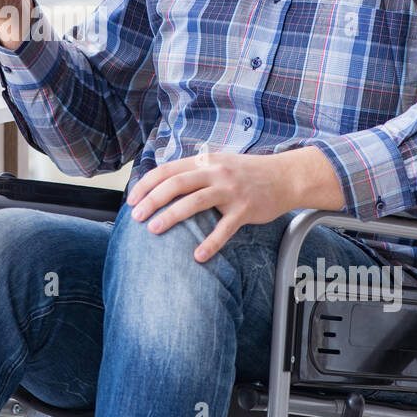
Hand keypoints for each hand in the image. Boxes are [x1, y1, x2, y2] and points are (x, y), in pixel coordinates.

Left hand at [124, 151, 297, 262]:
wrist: (285, 176)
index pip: (167, 170)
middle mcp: (215, 172)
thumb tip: (162, 184)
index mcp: (205, 161)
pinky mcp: (245, 209)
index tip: (131, 200)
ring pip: (195, 202)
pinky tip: (198, 255)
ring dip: (171, 216)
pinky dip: (210, 243)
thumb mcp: (218, 163)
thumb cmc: (247, 173)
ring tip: (154, 230)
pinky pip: (225, 228)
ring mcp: (231, 190)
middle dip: (152, 200)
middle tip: (136, 216)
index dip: (146, 184)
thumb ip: (194, 171)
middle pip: (176, 183)